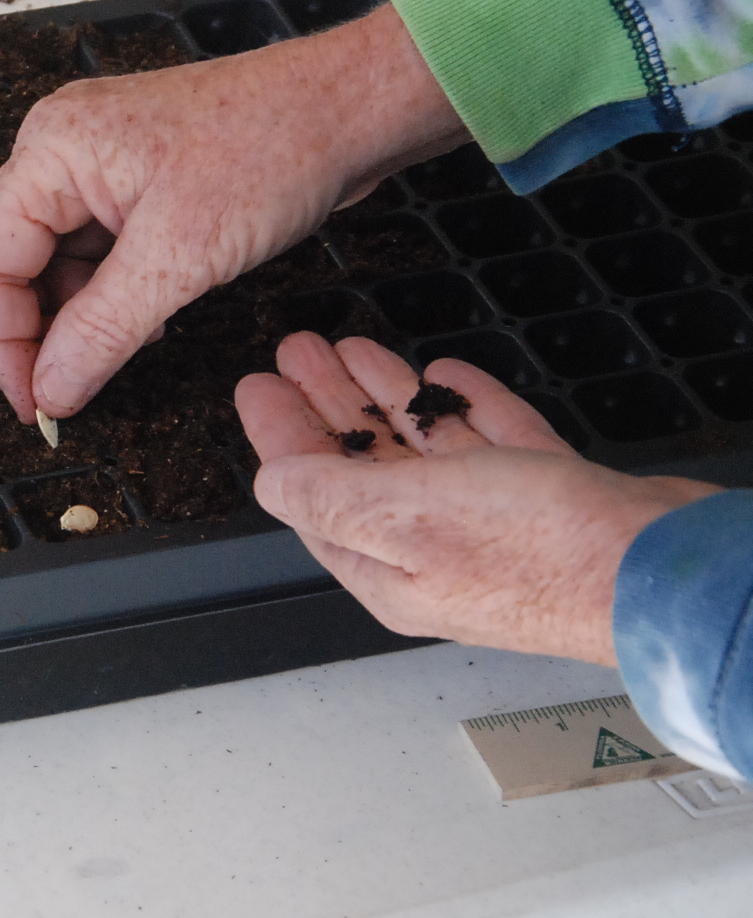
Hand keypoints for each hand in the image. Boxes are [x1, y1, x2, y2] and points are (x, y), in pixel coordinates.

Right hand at [0, 5, 466, 421]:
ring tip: (120, 351)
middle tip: (56, 390)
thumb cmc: (272, 152)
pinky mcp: (130, 176)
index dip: (2, 340)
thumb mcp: (179, 258)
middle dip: (27, 328)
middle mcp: (57, 147)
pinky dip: (106, 293)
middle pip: (2, 256)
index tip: (34, 402)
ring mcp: (93, 159)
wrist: (348, 107)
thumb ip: (100, 331)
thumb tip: (50, 392)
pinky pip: (90, 245)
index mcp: (50, 150)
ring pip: (48, 257)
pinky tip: (144, 320)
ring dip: (73, 314)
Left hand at [236, 333, 717, 664]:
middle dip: (326, 405)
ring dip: (385, 397)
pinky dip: (464, 408)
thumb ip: (332, 496)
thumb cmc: (541, 554)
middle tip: (298, 351)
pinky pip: (491, 444)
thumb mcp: (407, 517)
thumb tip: (270, 482)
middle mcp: (435, 551)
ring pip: (423, 450)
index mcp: (390, 569)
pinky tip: (445, 378)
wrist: (660, 565)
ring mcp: (494, 525)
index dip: (282, 435)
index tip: (258, 385)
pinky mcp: (548, 499)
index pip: (313, 495)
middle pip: (362, 467)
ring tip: (351, 348)